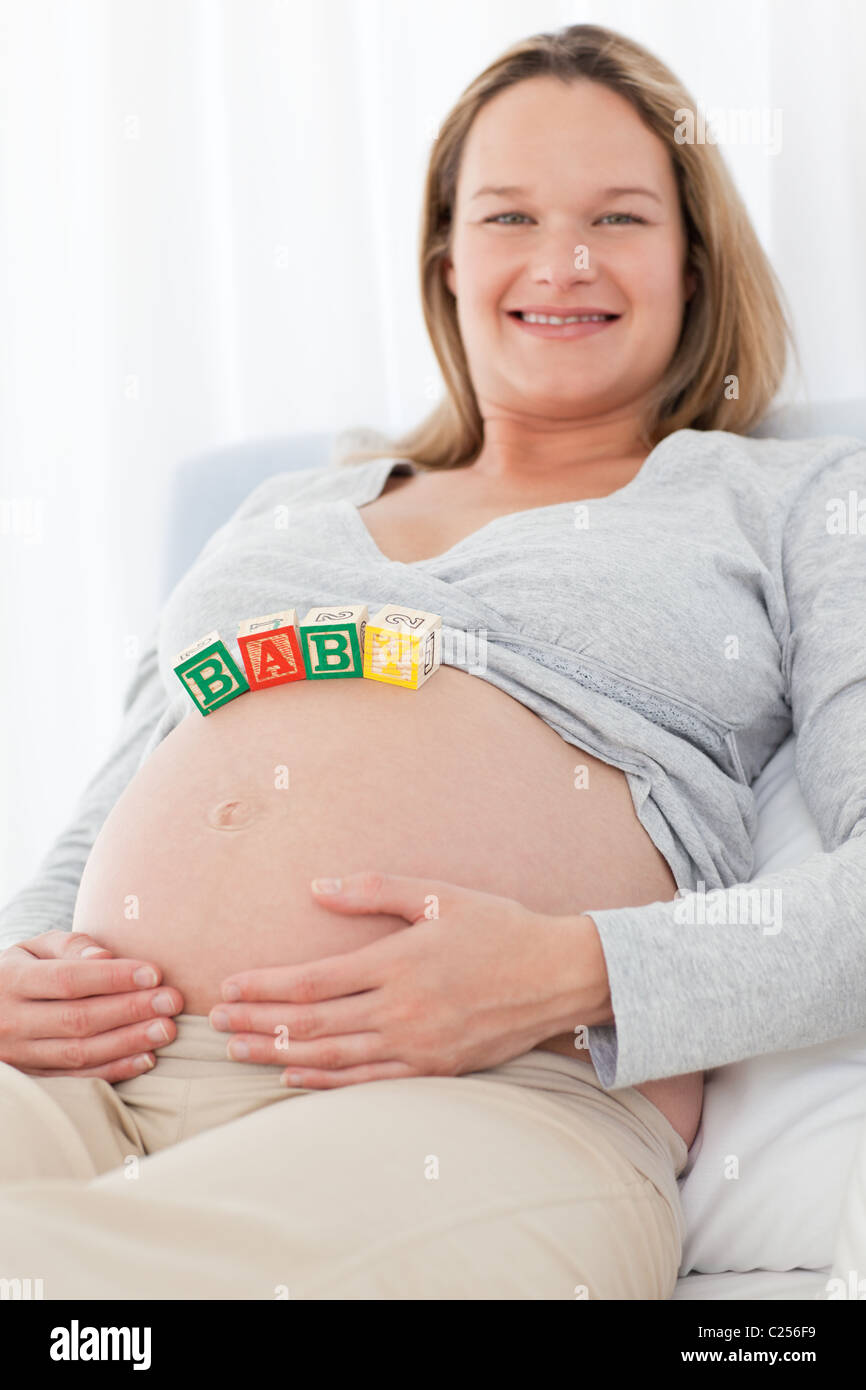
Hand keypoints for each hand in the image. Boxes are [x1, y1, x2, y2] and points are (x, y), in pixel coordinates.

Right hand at [0, 930, 184, 1079]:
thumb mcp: (35, 948)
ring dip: (128, 1042)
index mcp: (12, 981)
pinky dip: (114, 1070)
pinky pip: (77, 1079)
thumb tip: (104, 957)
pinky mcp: (34, 1078)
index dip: (112, 978)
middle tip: (172, 1001)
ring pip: (79, 1053)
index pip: (67, 980)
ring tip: (167, 1029)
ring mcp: (20, 1054)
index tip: (153, 974)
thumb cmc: (24, 969)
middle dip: (130, 1010)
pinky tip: (147, 1058)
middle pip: (77, 1019)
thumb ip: (70, 946)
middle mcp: (12, 1021)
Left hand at [209, 872, 603, 1087]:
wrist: (558, 975)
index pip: (313, 982)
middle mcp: (401, 1009)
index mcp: (397, 963)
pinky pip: (369, 1081)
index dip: (264, 987)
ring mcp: (417, 1045)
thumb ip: (375, 889)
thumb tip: (318, 887)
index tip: (229, 987)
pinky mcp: (435, 1069)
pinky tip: (294, 1077)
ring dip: (278, 1055)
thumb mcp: (438, 896)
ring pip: (332, 1057)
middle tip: (214, 1025)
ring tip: (238, 1052)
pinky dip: (325, 1082)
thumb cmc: (498, 927)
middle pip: (311, 1024)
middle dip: (257, 1023)